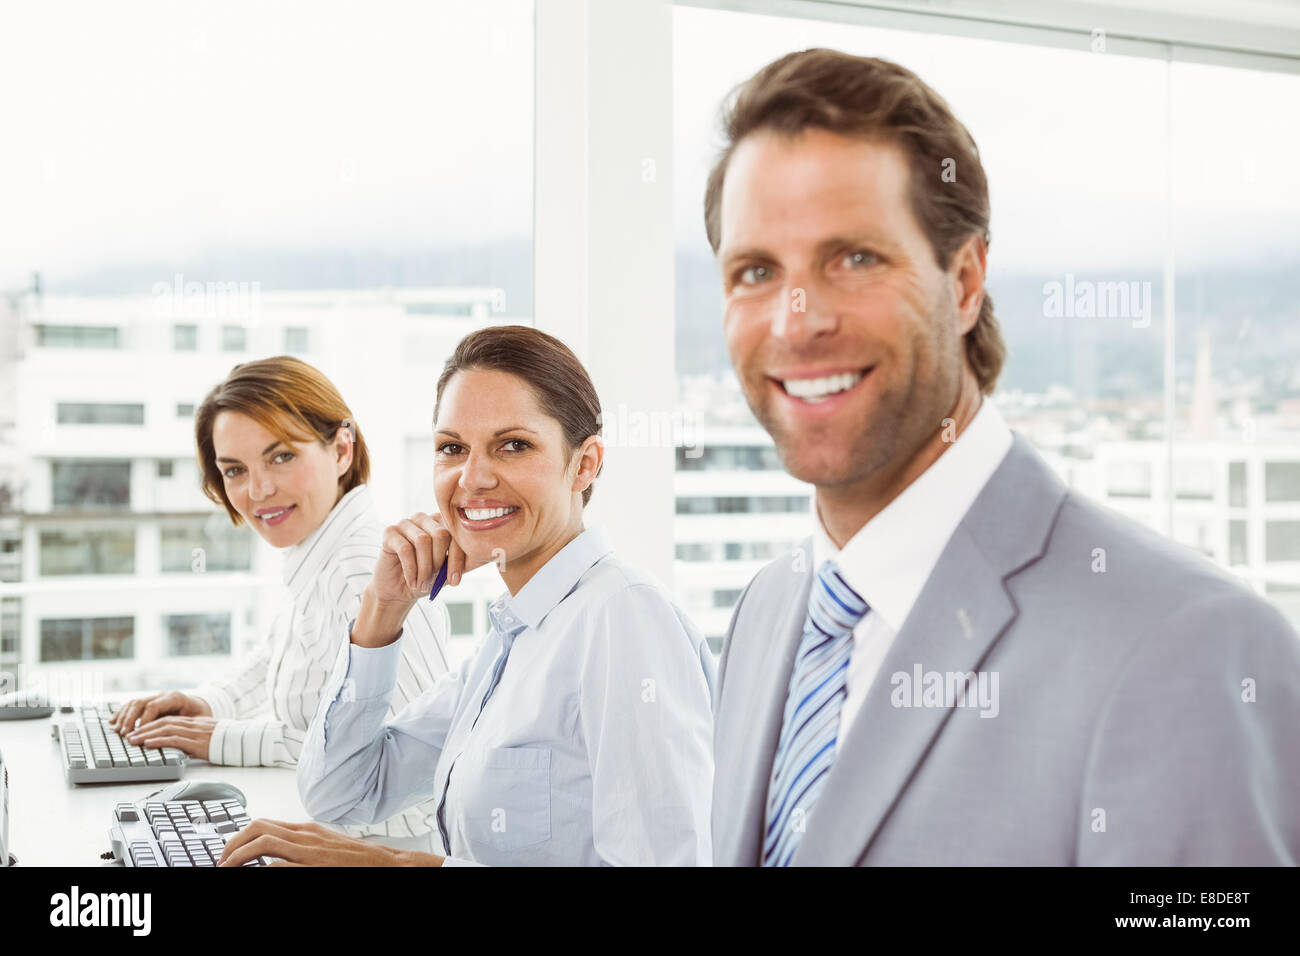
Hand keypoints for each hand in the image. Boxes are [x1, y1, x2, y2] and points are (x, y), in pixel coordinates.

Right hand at [109, 691, 212, 735]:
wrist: (200, 705)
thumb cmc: (200, 715)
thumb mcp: (198, 720)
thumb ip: (186, 727)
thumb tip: (175, 740)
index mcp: (175, 698)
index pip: (154, 706)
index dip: (144, 720)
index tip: (139, 733)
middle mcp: (162, 696)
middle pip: (140, 703)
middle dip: (130, 719)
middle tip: (124, 734)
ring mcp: (154, 698)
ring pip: (133, 703)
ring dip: (123, 717)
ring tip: (117, 730)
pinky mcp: (148, 703)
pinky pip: (131, 706)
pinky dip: (121, 713)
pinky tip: (113, 722)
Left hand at [125, 715, 217, 757]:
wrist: (241, 740)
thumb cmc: (226, 740)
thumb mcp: (207, 736)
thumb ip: (193, 738)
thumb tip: (179, 746)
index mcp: (193, 722)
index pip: (167, 720)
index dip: (150, 724)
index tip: (138, 730)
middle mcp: (191, 725)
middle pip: (162, 723)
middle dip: (144, 728)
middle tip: (129, 735)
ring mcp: (193, 732)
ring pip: (165, 729)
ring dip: (146, 734)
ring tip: (133, 740)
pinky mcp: (196, 742)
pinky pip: (174, 739)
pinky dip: (159, 741)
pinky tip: (149, 744)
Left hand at [217, 819, 445, 866]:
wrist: (384, 863)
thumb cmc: (355, 859)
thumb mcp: (324, 845)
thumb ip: (300, 844)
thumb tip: (271, 854)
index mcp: (305, 829)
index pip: (263, 823)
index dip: (238, 837)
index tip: (227, 853)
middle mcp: (305, 836)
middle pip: (258, 828)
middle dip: (232, 844)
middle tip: (221, 861)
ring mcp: (309, 851)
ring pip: (264, 842)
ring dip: (238, 855)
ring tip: (227, 868)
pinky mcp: (314, 866)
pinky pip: (281, 865)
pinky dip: (262, 869)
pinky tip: (253, 874)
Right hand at [369, 511, 464, 606]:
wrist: (399, 590)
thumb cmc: (426, 578)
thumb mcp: (450, 571)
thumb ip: (467, 561)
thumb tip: (491, 555)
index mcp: (442, 523)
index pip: (456, 534)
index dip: (457, 559)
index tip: (455, 581)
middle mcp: (425, 518)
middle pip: (441, 534)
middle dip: (439, 562)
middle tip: (432, 580)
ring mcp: (406, 523)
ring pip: (423, 541)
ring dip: (424, 568)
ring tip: (421, 583)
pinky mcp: (389, 532)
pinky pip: (405, 548)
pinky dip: (411, 569)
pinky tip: (411, 580)